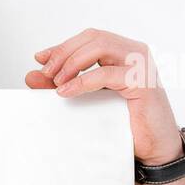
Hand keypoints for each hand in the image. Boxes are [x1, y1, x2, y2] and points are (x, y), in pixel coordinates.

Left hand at [25, 28, 183, 163]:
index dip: (63, 46)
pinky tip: (66, 91)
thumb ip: (63, 84)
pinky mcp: (142, 82)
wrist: (152, 147)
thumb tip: (31, 76)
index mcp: (124, 51)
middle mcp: (135, 52)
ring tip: (57, 82)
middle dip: (64, 53)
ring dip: (71, 62)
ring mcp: (141, 64)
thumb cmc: (125, 121)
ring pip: (100, 46)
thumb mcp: (89, 98)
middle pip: (93, 37)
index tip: (40, 58)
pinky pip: (106, 73)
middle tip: (46, 73)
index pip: (89, 37)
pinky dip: (82, 81)